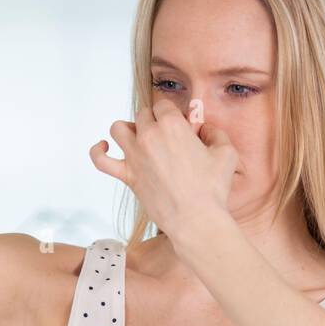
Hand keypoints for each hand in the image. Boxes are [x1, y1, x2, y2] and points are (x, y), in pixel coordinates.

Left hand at [89, 99, 237, 244]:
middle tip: (166, 138)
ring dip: (128, 129)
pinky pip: (101, 160)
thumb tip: (204, 130)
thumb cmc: (212, 189)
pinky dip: (98, 151)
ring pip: (118, 128)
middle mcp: (149, 135)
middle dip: (154, 122)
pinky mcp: (127, 176)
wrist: (196, 220)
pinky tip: (105, 147)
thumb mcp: (226, 152)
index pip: (164, 105)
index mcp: (172, 124)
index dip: (172, 115)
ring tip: (139, 138)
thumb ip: (214, 133)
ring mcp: (135, 156)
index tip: (180, 127)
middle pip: (143, 115)